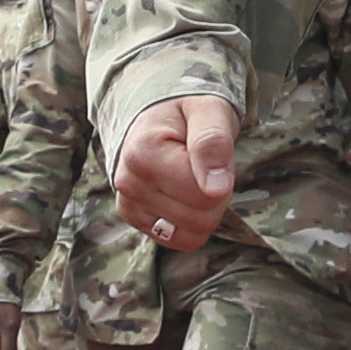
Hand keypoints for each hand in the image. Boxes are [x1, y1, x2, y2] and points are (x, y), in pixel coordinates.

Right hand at [114, 94, 241, 250]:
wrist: (156, 113)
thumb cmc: (187, 109)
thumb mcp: (208, 110)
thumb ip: (213, 142)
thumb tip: (216, 189)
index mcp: (143, 153)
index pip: (206, 196)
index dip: (222, 177)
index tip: (210, 153)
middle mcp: (128, 183)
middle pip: (201, 219)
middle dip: (215, 196)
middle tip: (205, 166)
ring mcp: (128, 204)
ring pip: (192, 234)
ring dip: (204, 210)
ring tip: (193, 177)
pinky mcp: (134, 218)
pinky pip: (179, 240)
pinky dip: (190, 222)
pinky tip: (183, 194)